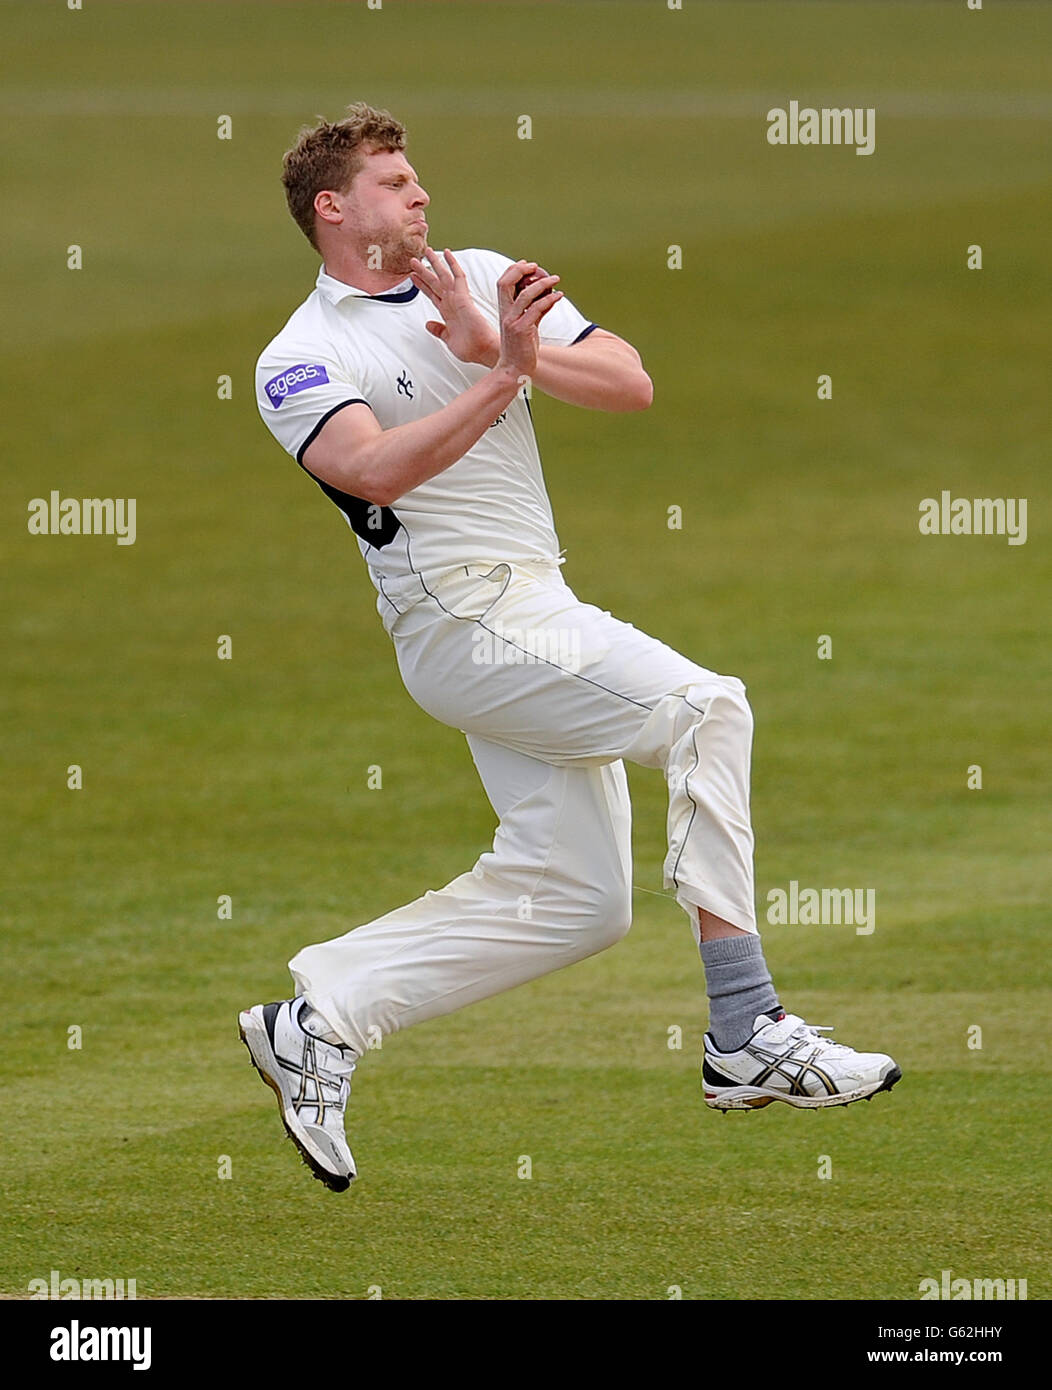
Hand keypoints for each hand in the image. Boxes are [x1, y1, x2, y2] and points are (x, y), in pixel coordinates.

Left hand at [409, 247, 500, 365]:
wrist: (483, 351)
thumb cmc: (472, 348)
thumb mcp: (449, 339)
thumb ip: (439, 330)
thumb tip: (428, 325)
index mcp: (448, 312)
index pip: (432, 294)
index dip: (422, 285)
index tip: (413, 277)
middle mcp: (452, 303)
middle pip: (435, 283)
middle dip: (424, 270)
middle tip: (414, 259)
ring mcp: (458, 299)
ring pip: (443, 276)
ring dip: (434, 263)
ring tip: (425, 251)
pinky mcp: (464, 297)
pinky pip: (458, 276)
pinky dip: (452, 264)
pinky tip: (447, 253)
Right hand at [495, 259, 562, 380]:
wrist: (514, 370)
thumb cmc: (520, 350)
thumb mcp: (527, 327)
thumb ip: (535, 312)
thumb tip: (550, 298)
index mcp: (503, 312)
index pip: (502, 283)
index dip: (513, 270)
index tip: (526, 264)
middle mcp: (505, 314)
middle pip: (506, 283)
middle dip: (521, 270)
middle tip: (536, 266)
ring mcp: (512, 321)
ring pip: (525, 294)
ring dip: (542, 283)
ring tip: (555, 278)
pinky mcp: (522, 330)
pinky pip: (537, 309)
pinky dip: (550, 299)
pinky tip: (559, 296)